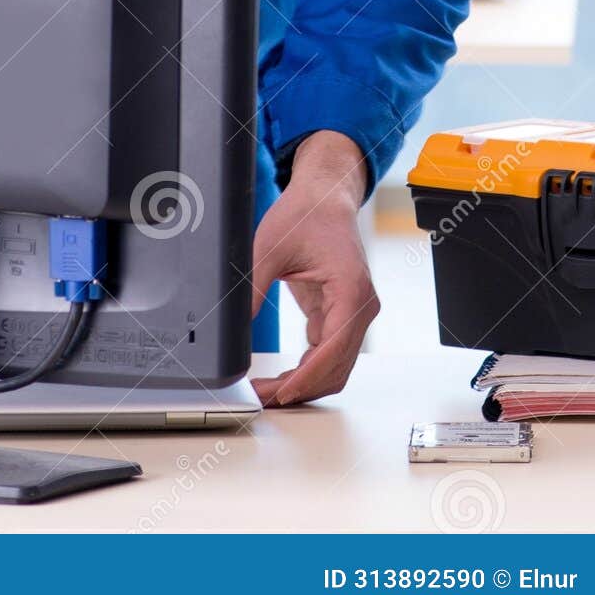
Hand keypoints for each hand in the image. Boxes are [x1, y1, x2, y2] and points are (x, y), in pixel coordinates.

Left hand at [250, 130, 378, 406]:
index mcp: (351, 290)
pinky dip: (308, 369)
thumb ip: (252, 289)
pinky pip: (329, 353)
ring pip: (335, 366)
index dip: (307, 379)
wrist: (324, 198)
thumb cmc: (306, 215)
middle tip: (264, 396)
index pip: (333, 349)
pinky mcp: (342, 314)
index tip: (281, 394)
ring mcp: (355, 313)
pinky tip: (282, 376)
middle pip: (337, 366)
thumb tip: (234, 327)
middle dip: (302, 387)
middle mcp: (361, 306)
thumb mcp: (268, 248)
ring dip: (305, 383)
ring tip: (268, 390)